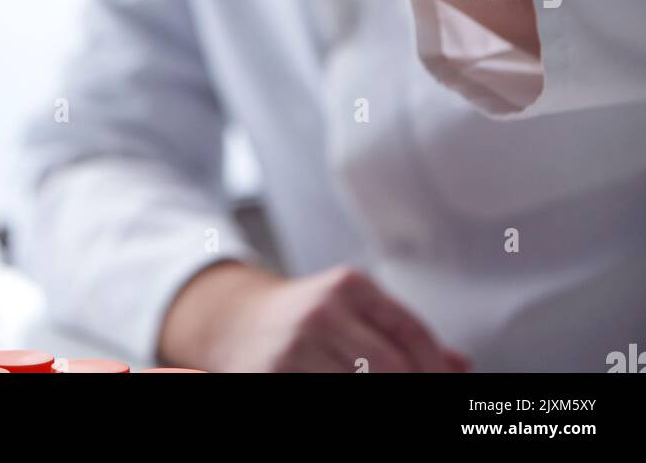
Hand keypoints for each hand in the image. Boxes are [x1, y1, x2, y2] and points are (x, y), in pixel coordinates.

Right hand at [159, 262, 468, 373]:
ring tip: (391, 398)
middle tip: (423, 402)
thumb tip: (460, 365)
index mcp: (350, 287)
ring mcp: (296, 347)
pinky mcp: (274, 378)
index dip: (437, 370)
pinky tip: (357, 407)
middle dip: (415, 389)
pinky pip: (329, 399)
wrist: (235, 322)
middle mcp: (323, 312)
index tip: (446, 386)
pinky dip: (346, 404)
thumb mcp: (354, 309)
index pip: (413, 334)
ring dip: (385, 401)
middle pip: (393, 368)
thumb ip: (404, 334)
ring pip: (362, 390)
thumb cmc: (306, 318)